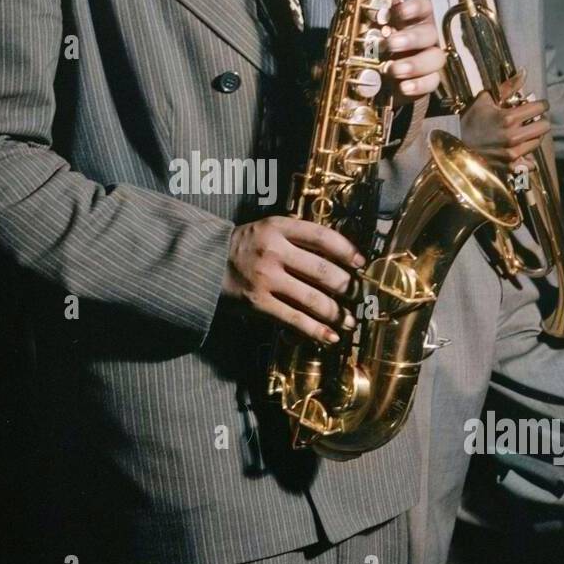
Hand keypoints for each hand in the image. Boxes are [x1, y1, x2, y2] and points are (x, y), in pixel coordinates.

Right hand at [223, 216, 362, 344]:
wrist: (203, 263)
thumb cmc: (243, 246)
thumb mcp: (267, 229)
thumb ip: (296, 237)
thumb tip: (337, 258)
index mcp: (278, 227)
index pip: (321, 236)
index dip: (346, 250)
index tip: (361, 263)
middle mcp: (273, 251)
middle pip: (322, 270)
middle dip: (346, 286)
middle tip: (357, 295)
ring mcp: (265, 278)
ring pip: (313, 298)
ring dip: (337, 312)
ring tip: (349, 320)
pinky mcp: (258, 303)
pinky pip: (294, 319)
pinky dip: (316, 330)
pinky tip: (330, 336)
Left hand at [381, 0, 445, 99]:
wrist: (376, 78)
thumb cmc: (377, 48)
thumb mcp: (372, 34)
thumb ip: (373, 22)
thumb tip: (369, 13)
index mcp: (414, 19)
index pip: (423, 7)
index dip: (414, 8)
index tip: (399, 12)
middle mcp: (425, 37)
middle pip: (429, 33)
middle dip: (411, 38)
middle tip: (391, 44)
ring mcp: (430, 59)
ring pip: (435, 58)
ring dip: (415, 64)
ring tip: (393, 70)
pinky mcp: (429, 80)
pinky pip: (432, 82)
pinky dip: (418, 84)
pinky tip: (404, 87)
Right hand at [460, 72, 549, 167]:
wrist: (455, 145)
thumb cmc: (470, 121)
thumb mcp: (485, 100)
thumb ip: (507, 87)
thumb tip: (524, 72)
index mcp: (508, 118)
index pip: (540, 107)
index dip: (541, 104)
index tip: (537, 105)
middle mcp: (513, 137)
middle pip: (545, 126)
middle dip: (540, 120)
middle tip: (532, 119)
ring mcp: (512, 153)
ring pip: (537, 142)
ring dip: (533, 136)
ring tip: (523, 133)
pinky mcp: (510, 166)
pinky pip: (530, 163)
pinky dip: (528, 157)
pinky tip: (520, 149)